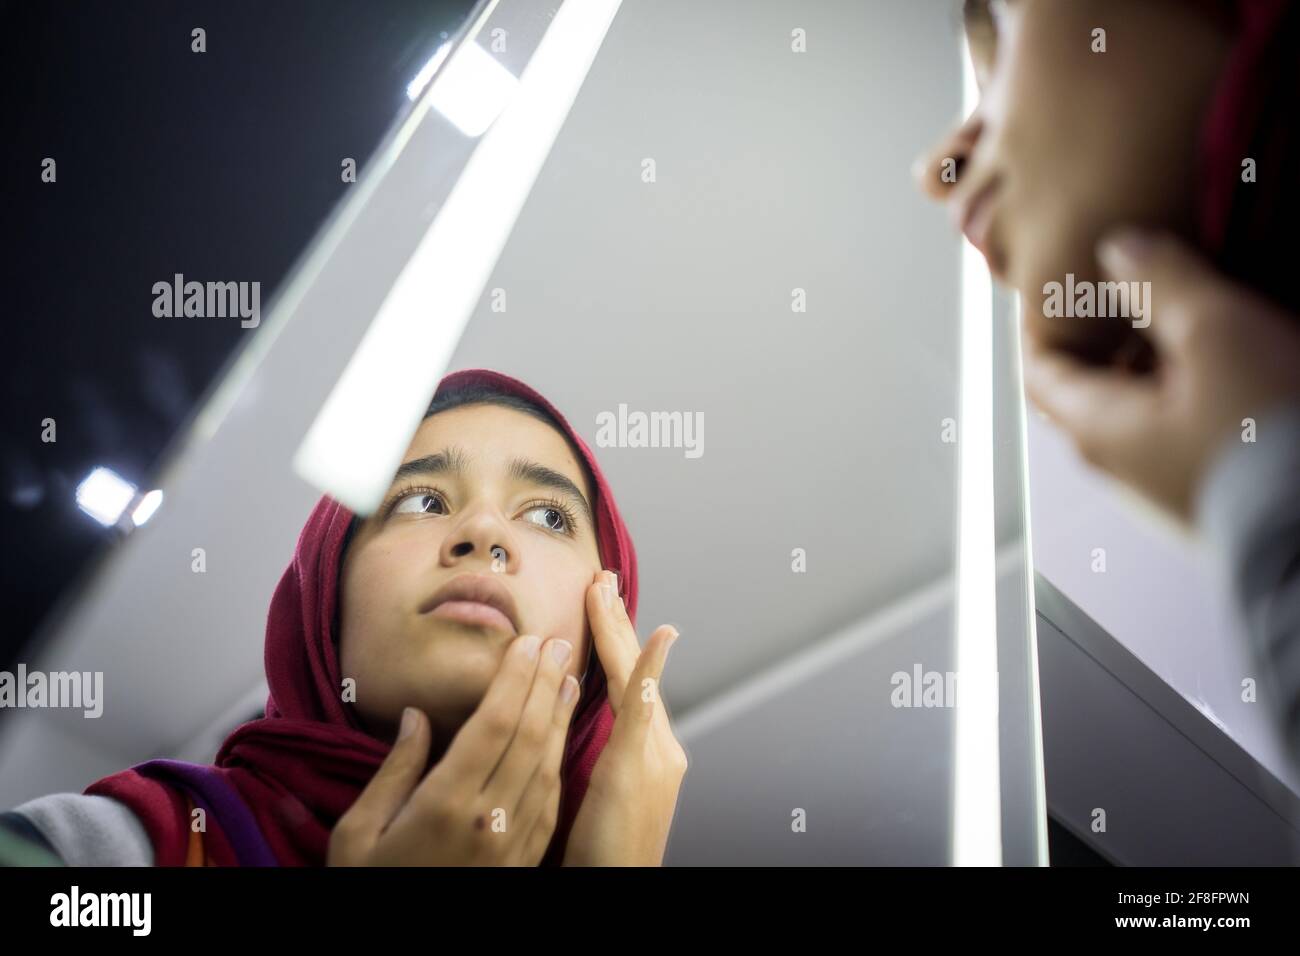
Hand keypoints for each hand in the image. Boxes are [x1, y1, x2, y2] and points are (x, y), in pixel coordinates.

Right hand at [328, 633, 580, 865]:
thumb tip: (418, 717)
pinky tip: (561, 738)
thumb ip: (395, 770)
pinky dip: (559, 762)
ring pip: (546, 767)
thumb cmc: (369, 890)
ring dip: (560, 718)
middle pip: (527, 737)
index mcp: (444, 806)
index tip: (528, 642)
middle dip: (545, 684)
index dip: (515, 678)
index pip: (493, 725)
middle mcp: (487, 821)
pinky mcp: (523, 863)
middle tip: (560, 643)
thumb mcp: (358, 833)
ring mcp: (511, 845)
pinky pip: (550, 803)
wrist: (395, 954)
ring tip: (568, 679)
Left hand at [562, 570, 686, 865]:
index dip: (613, 643)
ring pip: (635, 678)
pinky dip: (653, 669)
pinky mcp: (639, 766)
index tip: (598, 605)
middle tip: (602, 579)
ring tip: (606, 588)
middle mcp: (658, 748)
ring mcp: (654, 755)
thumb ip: (595, 762)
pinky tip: (660, 636)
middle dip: (616, 623)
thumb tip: (564, 733)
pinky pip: (644, 708)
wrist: (622, 888)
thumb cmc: (606, 860)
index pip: (628, 684)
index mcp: (646, 755)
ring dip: (620, 629)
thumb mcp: (604, 801)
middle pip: (633, 672)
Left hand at [1023, 228, 1299, 522]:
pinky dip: (1185, 389)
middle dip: (1101, 337)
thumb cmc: (1265, 437)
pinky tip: (1223, 366)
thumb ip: (1163, 284)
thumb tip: (1120, 249)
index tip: (1052, 288)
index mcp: (1096, 428)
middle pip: (1088, 389)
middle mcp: (1120, 464)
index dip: (1039, 324)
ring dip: (1150, 360)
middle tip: (1124, 291)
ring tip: (1183, 317)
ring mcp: (1164, 483)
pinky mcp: (1209, 490)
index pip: (1038, 372)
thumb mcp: (1214, 333)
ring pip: (1139, 408)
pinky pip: (1180, 429)